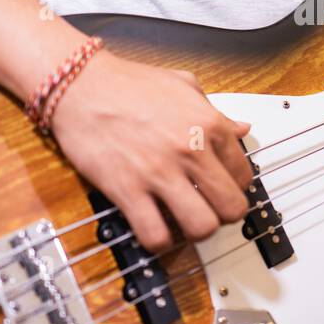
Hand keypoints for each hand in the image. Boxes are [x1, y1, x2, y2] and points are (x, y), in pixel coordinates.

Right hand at [48, 52, 253, 251]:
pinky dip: (159, 240)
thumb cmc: (129, 83)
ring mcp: (159, 172)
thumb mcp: (182, 85)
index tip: (220, 187)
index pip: (244, 175)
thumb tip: (242, 128)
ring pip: (202, 227)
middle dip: (224, 215)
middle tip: (209, 210)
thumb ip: (215, 111)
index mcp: (208, 124)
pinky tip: (155, 228)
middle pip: (232, 207)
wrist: (80, 84)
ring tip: (184, 222)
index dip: (234, 186)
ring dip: (195, 231)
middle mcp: (191, 150)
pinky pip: (156, 235)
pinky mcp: (127, 190)